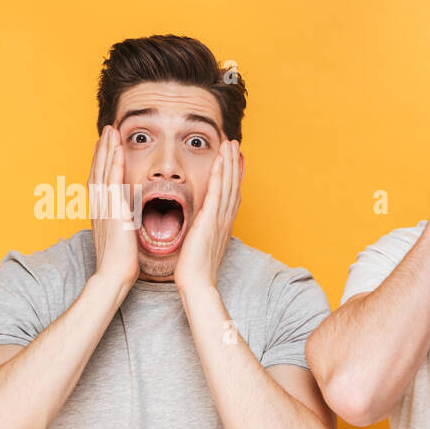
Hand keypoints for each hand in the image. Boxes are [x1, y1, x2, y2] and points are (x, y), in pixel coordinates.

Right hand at [88, 125, 138, 288]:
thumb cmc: (121, 261)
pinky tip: (116, 148)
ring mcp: (103, 206)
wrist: (115, 275)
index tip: (104, 146)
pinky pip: (111, 180)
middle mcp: (99, 205)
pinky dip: (113, 162)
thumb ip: (123, 221)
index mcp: (101, 211)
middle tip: (106, 131)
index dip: (101, 162)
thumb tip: (129, 215)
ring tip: (111, 131)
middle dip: (102, 150)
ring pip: (103, 170)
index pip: (100, 180)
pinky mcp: (112, 209)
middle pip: (98, 170)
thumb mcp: (121, 236)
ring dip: (107, 149)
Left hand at [175, 139, 242, 291]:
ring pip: (228, 185)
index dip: (233, 176)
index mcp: (222, 225)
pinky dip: (220, 175)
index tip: (234, 161)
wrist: (196, 283)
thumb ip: (200, 232)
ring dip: (229, 163)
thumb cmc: (194, 270)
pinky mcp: (211, 220)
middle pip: (233, 186)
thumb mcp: (199, 246)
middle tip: (235, 145)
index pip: (230, 195)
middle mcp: (225, 220)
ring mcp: (219, 219)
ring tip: (230, 145)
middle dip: (234, 164)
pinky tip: (220, 161)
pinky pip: (217, 193)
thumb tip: (197, 226)